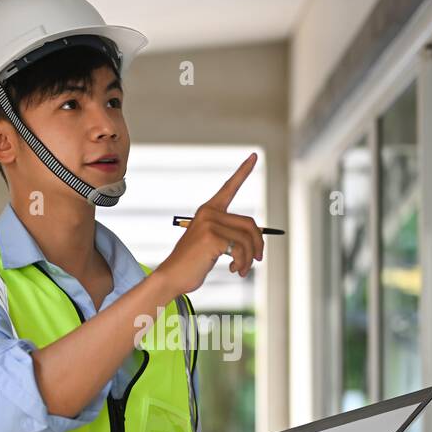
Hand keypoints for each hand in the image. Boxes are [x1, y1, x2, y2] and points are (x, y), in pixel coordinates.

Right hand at [156, 152, 264, 295]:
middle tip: (258, 259)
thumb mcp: (213, 244)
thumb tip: (258, 240)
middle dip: (258, 244)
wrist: (172, 276)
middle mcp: (209, 213)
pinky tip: (233, 270)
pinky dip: (242, 263)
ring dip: (249, 258)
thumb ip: (230, 235)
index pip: (229, 187)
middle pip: (250, 223)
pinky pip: (241, 250)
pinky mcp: (212, 237)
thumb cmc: (193, 262)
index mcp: (208, 210)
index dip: (243, 171)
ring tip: (241, 269)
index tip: (254, 156)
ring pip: (247, 239)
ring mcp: (209, 224)